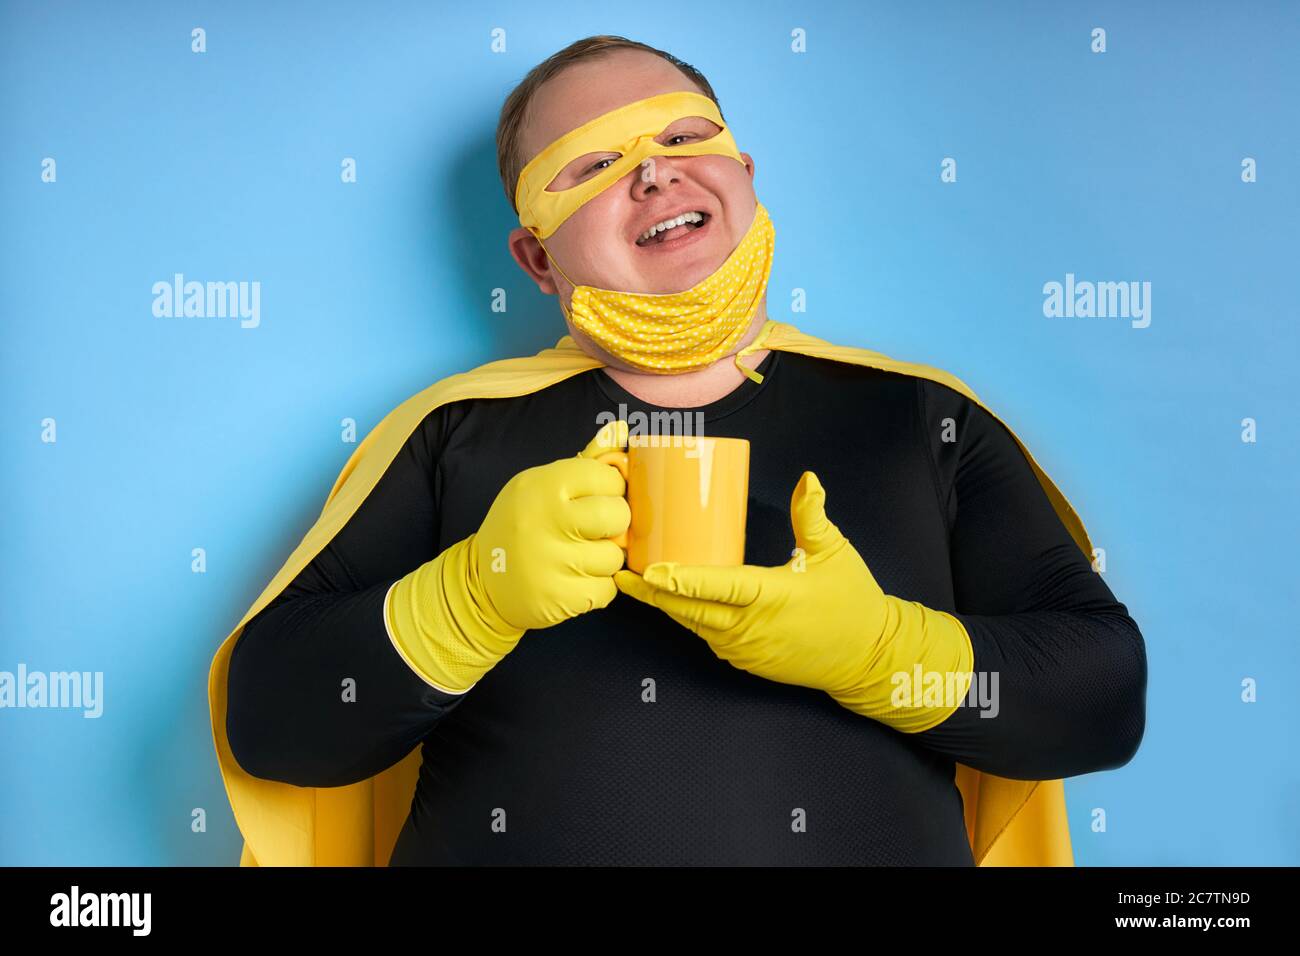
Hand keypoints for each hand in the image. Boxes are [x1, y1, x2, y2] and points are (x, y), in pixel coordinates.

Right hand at [385, 420, 629, 693]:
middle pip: (618, 516)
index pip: (609, 477)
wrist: (482, 580)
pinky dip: (598, 586)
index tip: (597, 497)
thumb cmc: (523, 523)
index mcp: (544, 485)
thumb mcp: (542, 484)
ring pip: (615, 557)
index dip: (611, 489)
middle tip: (594, 528)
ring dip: (605, 559)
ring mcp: (553, 562)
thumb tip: (622, 429)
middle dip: (614, 523)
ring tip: (580, 555)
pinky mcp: (560, 598)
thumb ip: (586, 460)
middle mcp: (547, 520)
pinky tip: (575, 579)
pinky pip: (607, 589)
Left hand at [613, 470, 973, 730]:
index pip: (717, 587)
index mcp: (771, 596)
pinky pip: (707, 637)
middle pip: (689, 609)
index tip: (647, 570)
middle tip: (621, 571)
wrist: (867, 657)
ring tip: (635, 583)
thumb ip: (813, 515)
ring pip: (693, 625)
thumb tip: (807, 478)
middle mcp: (751, 627)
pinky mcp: (745, 661)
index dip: (679, 580)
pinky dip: (687, 619)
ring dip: (665, 605)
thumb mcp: (835, 552)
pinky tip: (669, 602)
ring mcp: (745, 649)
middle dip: (653, 592)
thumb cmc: (852, 600)